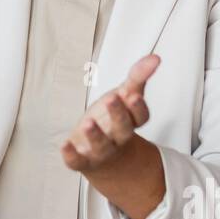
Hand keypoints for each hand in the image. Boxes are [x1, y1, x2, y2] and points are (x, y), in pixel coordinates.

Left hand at [60, 54, 165, 218]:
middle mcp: (118, 138)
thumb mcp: (124, 95)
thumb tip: (155, 58)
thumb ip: (138, 77)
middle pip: (122, 129)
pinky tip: (64, 145)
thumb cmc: (113, 120)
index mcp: (130, 122)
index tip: (133, 96)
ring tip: (88, 123)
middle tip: (111, 98)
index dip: (137, 107)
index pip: (140, 117)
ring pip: (101, 146)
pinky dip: (71, 155)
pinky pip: (77, 160)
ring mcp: (100, 151)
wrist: (101, 155)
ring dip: (95, 135)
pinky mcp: (82, 160)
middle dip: (118, 115)